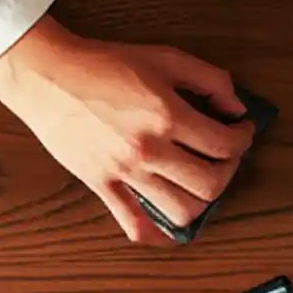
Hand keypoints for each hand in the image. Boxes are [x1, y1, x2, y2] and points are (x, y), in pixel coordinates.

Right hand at [0, 16, 253, 243]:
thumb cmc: (101, 64)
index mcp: (166, 115)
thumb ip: (209, 78)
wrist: (48, 77)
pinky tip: (170, 226)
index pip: (225, 144)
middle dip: (228, 171)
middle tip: (224, 157)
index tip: (240, 131)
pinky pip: (134, 224)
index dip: (244, 138)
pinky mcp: (102, 185)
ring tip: (198, 184)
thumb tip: (235, 105)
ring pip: (180, 212)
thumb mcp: (163, 57)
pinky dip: (158, 235)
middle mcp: (148, 149)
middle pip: (210, 184)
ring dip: (200, 203)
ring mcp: (124, 172)